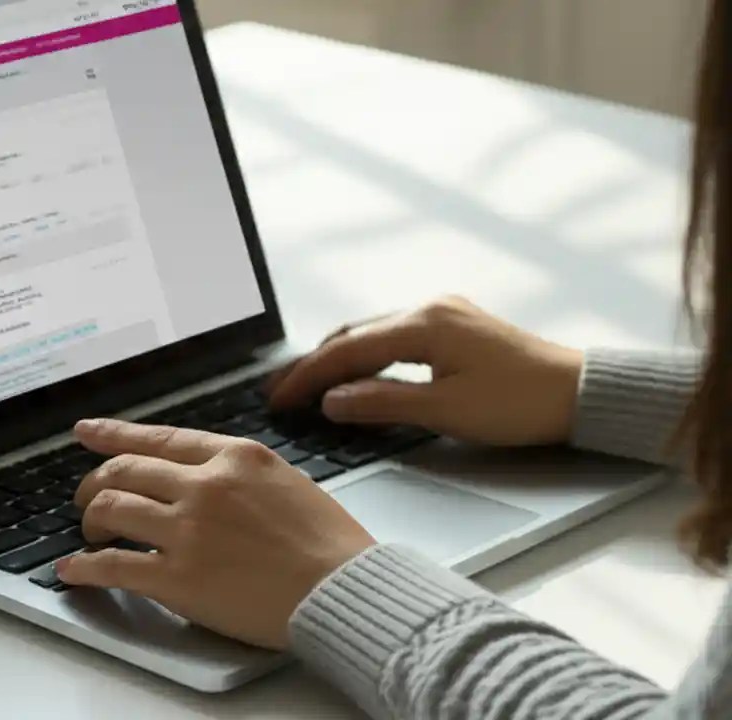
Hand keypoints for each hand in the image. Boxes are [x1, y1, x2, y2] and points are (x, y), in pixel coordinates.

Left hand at [56, 419, 374, 649]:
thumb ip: (238, 473)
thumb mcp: (285, 480)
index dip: (113, 433)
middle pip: (124, 470)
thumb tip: (200, 477)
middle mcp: (204, 486)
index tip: (88, 432)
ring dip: (91, 519)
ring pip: (110, 508)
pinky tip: (75, 570)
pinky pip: (113, 565)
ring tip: (90, 531)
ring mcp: (187, 530)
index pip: (158, 437)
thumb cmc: (329, 545)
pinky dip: (85, 567)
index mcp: (234, 457)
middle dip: (95, 481)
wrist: (345, 590)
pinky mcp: (178, 578)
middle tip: (87, 495)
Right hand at [269, 296, 583, 446]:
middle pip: (353, 334)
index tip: (277, 398)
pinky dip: (367, 355)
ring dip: (339, 359)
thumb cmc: (521, 404)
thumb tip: (332, 401)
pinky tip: (357, 373)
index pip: (346, 350)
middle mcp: (429, 308)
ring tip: (308, 385)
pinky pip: (395, 336)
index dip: (306, 376)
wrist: (583, 394)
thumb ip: (382, 403)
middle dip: (313, 364)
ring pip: (373, 333)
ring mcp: (445, 313)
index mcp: (423, 324)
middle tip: (280, 391)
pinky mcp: (458, 326)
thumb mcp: (445, 411)